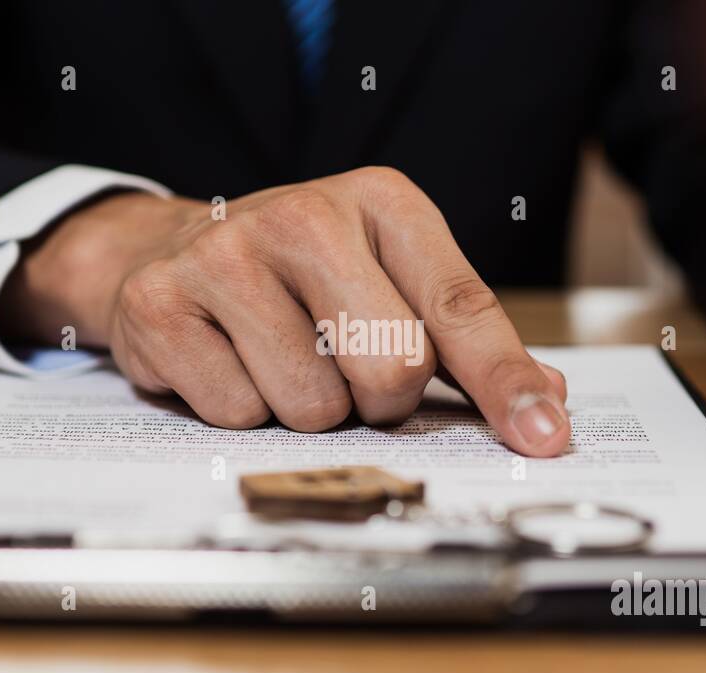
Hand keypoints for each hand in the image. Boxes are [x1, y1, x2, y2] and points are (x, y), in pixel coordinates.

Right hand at [0, 167, 570, 455]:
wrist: (174, 249)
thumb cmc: (304, 278)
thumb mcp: (393, 281)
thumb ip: (465, 344)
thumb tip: (545, 403)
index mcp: (382, 202)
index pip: (461, 307)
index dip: (504, 382)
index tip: (542, 437)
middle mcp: (304, 214)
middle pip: (391, 368)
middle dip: (379, 398)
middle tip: (346, 367)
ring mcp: (224, 255)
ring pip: (312, 405)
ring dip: (307, 408)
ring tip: (280, 356)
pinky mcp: (160, 304)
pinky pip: (237, 414)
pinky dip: (241, 409)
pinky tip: (228, 359)